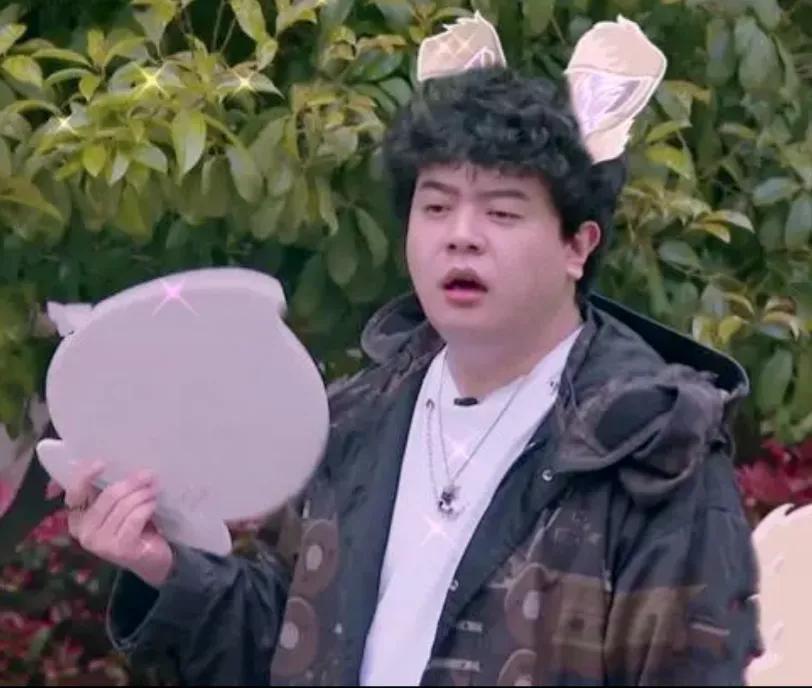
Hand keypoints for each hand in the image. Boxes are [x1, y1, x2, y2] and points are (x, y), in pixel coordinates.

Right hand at [53, 461, 173, 587]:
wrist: (152, 559)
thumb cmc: (134, 527)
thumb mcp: (118, 507)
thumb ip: (110, 490)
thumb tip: (114, 461)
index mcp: (78, 518)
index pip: (74, 494)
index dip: (84, 476)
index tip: (102, 462)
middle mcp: (83, 532)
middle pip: (107, 496)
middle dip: (131, 482)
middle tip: (149, 474)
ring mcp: (100, 543)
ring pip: (123, 506)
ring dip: (143, 493)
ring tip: (154, 488)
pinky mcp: (120, 549)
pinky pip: (134, 519)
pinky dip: (146, 507)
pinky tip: (154, 504)